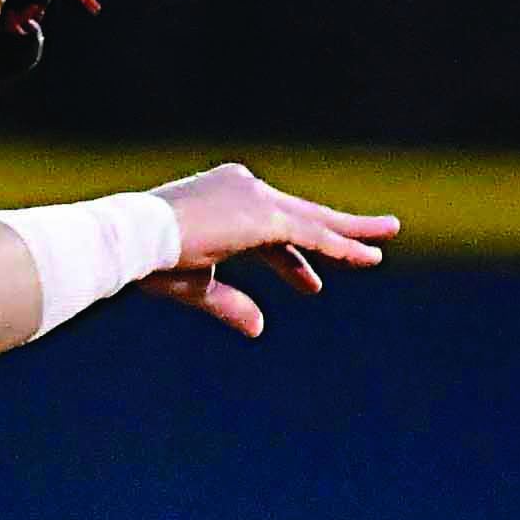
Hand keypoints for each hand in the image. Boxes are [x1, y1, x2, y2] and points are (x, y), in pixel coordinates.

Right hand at [143, 164, 401, 336]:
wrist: (132, 237)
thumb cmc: (148, 260)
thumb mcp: (194, 285)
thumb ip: (230, 304)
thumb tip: (260, 329)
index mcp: (224, 199)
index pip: (271, 229)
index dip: (293, 261)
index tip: (313, 285)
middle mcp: (245, 189)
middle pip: (302, 216)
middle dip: (340, 230)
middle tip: (379, 235)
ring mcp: (256, 198)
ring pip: (314, 220)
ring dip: (353, 232)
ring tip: (387, 236)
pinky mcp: (264, 216)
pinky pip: (311, 234)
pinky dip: (339, 246)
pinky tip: (364, 256)